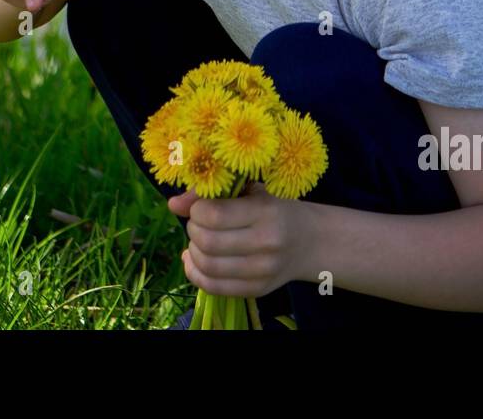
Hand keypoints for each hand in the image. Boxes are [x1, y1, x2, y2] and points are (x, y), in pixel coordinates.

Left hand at [168, 180, 310, 298]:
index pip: (214, 216)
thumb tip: (173, 204)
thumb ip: (210, 194)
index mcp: (266, 212)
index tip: (201, 208)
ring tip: (199, 241)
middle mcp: (267, 243)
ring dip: (193, 251)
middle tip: (198, 224)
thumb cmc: (275, 208)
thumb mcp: (249, 191)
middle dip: (193, 231)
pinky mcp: (257, 290)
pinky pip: (213, 287)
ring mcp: (263, 271)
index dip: (197, 211)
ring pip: (207, 267)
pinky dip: (195, 273)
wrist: (310, 241)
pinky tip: (195, 260)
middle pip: (207, 243)